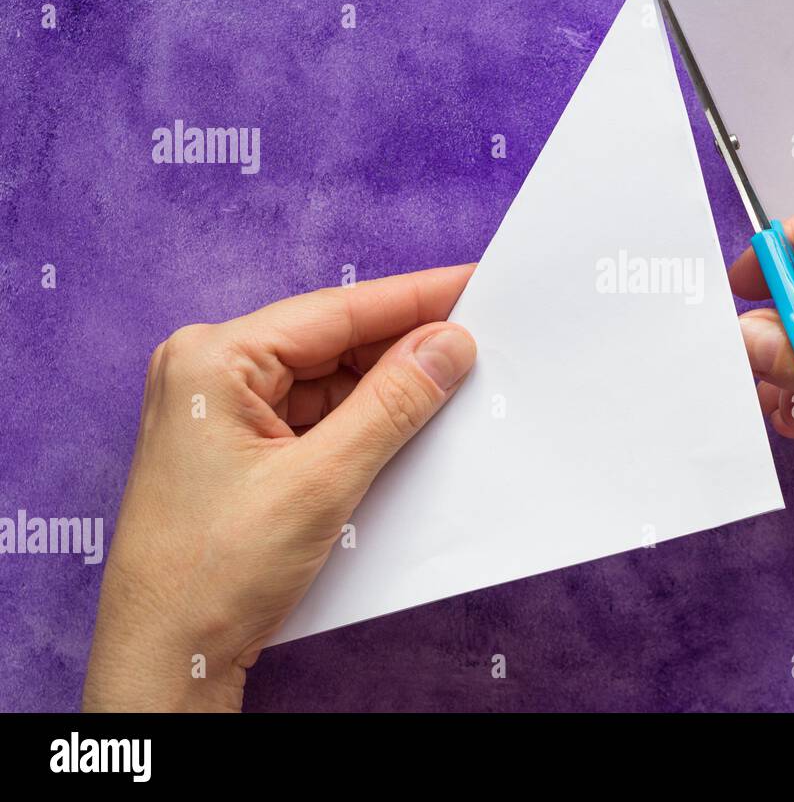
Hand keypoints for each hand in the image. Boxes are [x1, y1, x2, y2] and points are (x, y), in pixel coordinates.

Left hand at [83, 266, 477, 710]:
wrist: (167, 659)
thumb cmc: (214, 574)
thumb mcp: (321, 481)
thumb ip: (392, 403)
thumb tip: (448, 345)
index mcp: (213, 359)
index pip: (335, 311)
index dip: (413, 298)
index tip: (472, 284)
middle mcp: (210, 372)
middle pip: (331, 343)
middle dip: (403, 347)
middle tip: (478, 341)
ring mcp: (220, 411)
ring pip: (327, 381)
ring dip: (386, 389)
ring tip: (453, 388)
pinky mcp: (237, 448)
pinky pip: (313, 416)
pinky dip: (362, 422)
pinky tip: (408, 427)